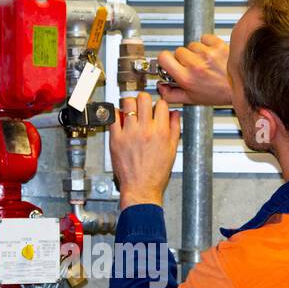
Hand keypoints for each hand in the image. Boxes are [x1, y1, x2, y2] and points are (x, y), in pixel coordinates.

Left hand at [109, 90, 180, 209]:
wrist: (141, 188)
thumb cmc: (156, 174)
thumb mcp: (172, 150)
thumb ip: (174, 129)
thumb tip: (175, 114)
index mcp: (161, 132)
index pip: (161, 104)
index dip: (159, 104)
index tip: (156, 107)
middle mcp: (145, 130)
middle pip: (144, 98)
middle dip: (144, 99)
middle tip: (142, 105)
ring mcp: (129, 134)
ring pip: (128, 104)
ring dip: (130, 104)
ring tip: (130, 110)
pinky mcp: (116, 139)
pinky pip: (113, 117)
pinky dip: (116, 114)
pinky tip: (119, 118)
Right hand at [156, 34, 230, 105]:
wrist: (240, 86)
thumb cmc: (218, 94)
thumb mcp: (192, 99)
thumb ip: (171, 95)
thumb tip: (160, 88)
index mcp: (187, 78)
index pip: (163, 58)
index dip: (164, 60)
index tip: (169, 63)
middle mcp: (196, 65)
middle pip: (178, 51)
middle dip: (183, 58)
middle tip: (191, 66)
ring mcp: (207, 54)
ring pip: (191, 45)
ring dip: (195, 52)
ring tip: (204, 62)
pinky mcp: (217, 46)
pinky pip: (204, 38)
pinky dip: (206, 44)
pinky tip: (211, 54)